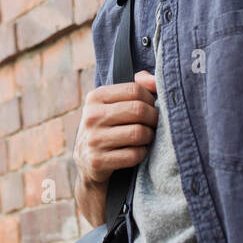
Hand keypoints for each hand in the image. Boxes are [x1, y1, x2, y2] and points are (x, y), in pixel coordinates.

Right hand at [72, 72, 158, 186]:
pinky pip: (134, 155)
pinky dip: (142, 153)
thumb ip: (137, 85)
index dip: (150, 99)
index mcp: (95, 97)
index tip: (151, 107)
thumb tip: (155, 81)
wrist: (87, 160)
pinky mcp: (98, 161)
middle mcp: (92, 116)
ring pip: (139, 133)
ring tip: (146, 137)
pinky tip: (138, 151)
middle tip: (153, 124)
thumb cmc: (109, 125)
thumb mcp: (115, 101)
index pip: (134, 90)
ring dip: (150, 137)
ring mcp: (93, 139)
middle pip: (139, 110)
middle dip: (153, 118)